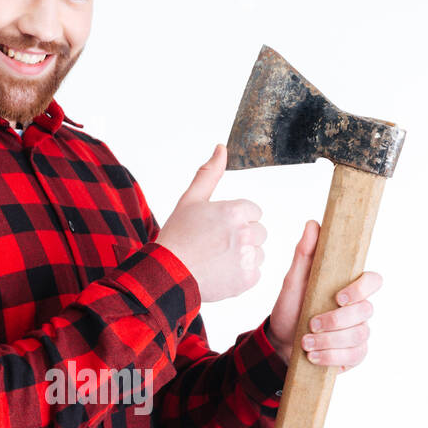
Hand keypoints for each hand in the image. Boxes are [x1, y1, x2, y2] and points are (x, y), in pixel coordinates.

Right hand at [156, 143, 266, 301]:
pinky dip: (241, 275)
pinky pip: (255, 273)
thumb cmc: (177, 237)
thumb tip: (221, 148)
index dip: (235, 219)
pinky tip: (221, 272)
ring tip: (217, 259)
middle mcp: (245, 233)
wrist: (168, 274)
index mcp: (235, 211)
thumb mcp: (190, 200)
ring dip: (243, 256)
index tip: (218, 229)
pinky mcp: (247, 279)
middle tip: (216, 245)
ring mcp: (247, 257)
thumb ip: (210, 174)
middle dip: (242, 237)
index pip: (254, 212)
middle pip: (259, 232)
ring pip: (258, 253)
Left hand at [268, 220, 381, 372]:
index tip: (339, 297)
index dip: (362, 289)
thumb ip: (304, 255)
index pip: (373, 281)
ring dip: (329, 341)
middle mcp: (358, 309)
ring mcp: (358, 332)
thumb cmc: (291, 309)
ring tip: (305, 343)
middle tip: (310, 324)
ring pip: (359, 335)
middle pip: (365, 311)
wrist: (280, 342)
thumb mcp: (292, 282)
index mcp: (348, 287)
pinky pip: (354, 356)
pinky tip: (313, 357)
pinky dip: (331, 357)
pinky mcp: (354, 354)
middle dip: (335, 321)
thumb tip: (313, 224)